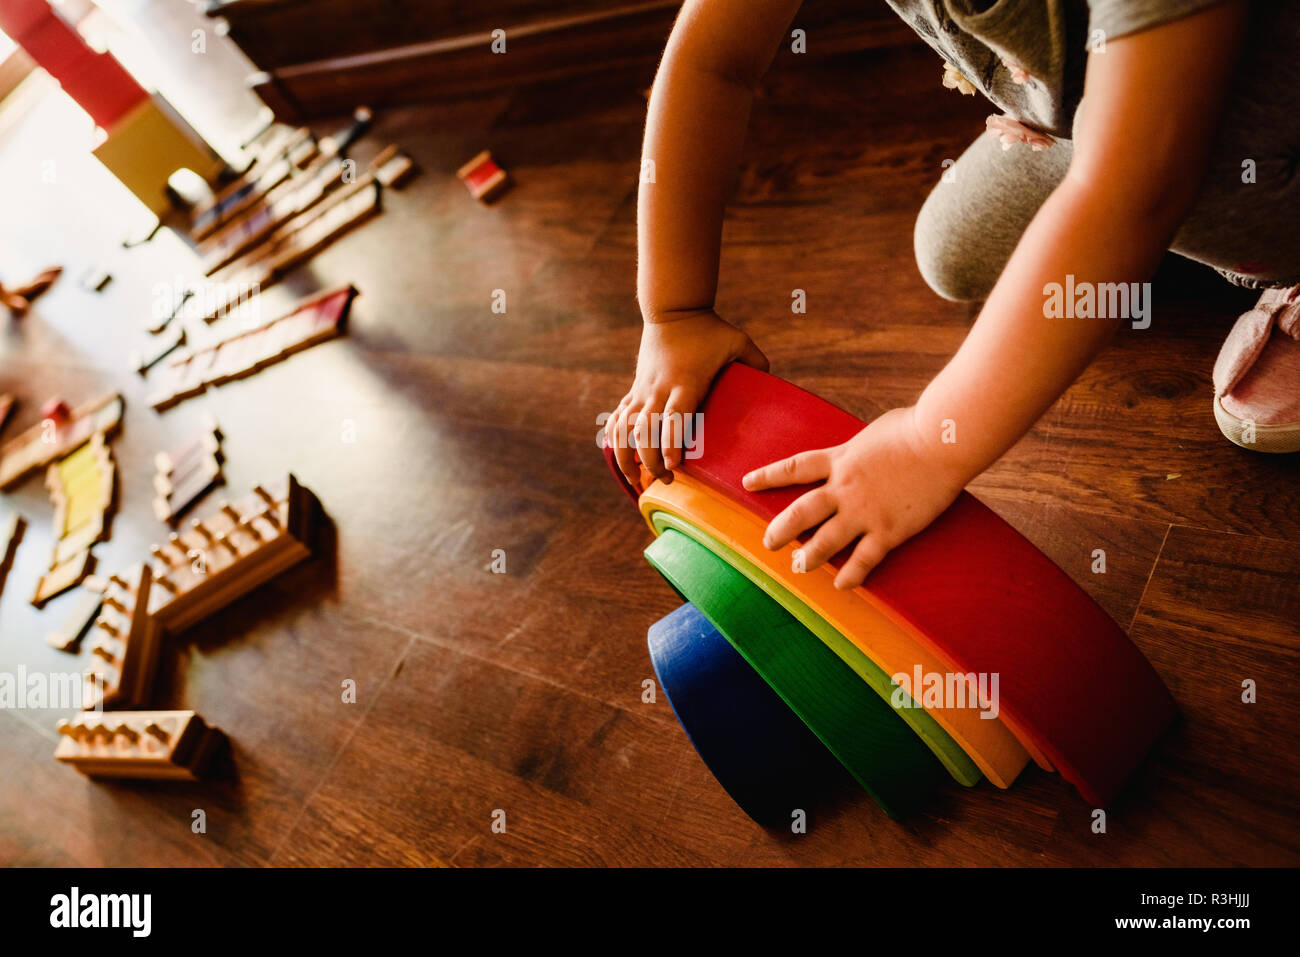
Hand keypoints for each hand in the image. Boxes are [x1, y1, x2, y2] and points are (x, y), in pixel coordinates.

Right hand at [606, 310, 766, 488]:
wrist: (672, 309)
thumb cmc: (709, 328)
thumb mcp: (738, 341)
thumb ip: (757, 362)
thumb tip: (774, 383)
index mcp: (685, 383)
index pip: (674, 418)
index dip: (671, 445)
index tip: (673, 466)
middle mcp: (659, 390)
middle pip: (645, 432)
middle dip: (650, 461)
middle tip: (666, 480)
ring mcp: (643, 391)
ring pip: (624, 429)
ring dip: (626, 456)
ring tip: (636, 479)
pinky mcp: (635, 389)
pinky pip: (618, 417)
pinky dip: (615, 438)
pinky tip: (619, 457)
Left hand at [742, 407, 965, 589]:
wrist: (943, 441)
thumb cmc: (915, 427)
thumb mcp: (873, 433)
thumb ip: (859, 448)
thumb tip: (859, 450)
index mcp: (840, 458)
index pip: (794, 468)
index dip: (768, 476)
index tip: (747, 483)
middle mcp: (844, 488)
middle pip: (800, 512)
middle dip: (780, 530)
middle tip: (769, 542)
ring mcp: (864, 512)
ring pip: (824, 542)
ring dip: (808, 557)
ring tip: (798, 566)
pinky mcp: (888, 530)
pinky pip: (863, 560)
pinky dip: (850, 575)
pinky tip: (840, 585)